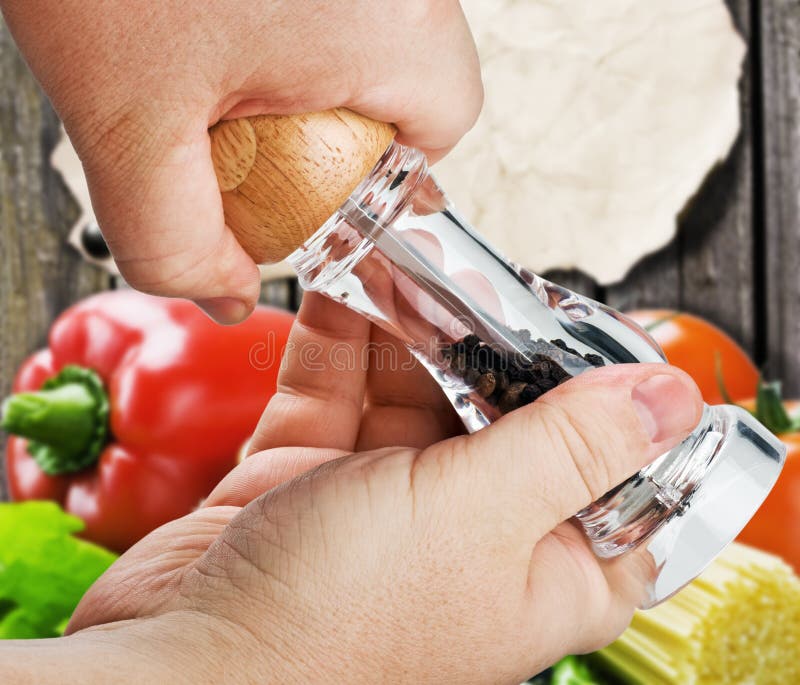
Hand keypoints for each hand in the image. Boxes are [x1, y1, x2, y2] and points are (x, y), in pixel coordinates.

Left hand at [0, 0, 481, 321]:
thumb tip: (224, 292)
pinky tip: (214, 17)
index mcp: (385, 15)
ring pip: (370, 28)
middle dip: (334, 124)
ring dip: (302, 68)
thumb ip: (173, 240)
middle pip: (409, 77)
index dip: (383, 175)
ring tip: (219, 61)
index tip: (322, 183)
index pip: (446, 125)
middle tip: (254, 123)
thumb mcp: (123, 122)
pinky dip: (281, 19)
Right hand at [52, 294, 701, 683]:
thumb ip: (571, 447)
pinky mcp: (309, 476)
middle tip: (476, 273)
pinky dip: (338, 334)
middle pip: (505, 412)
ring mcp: (384, 501)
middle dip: (488, 338)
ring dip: (406, 321)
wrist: (179, 670)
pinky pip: (335, 387)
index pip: (615, 477)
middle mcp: (469, 534)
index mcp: (541, 569)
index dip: (613, 403)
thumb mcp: (479, 519)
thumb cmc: (334, 630)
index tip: (595, 331)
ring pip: (412, 387)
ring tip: (403, 256)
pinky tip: (344, 281)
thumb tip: (668, 399)